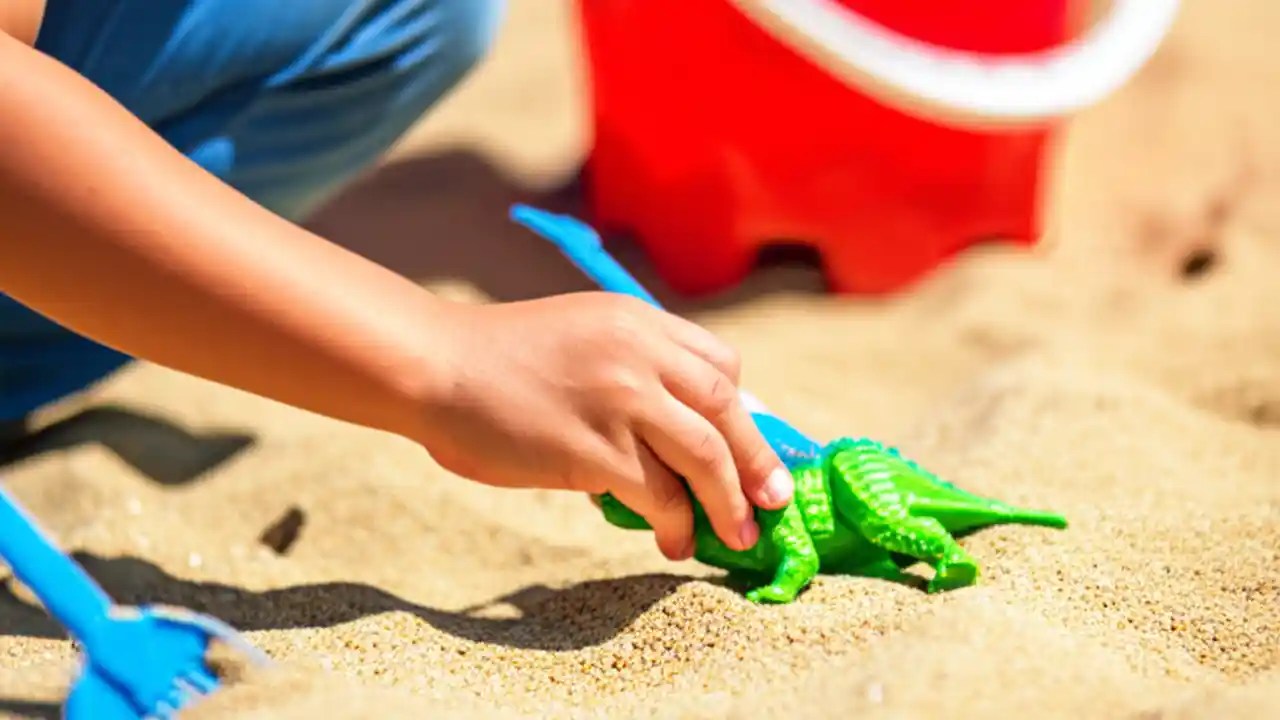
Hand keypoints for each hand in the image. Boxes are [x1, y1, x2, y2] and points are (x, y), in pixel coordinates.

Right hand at [412, 292, 794, 559]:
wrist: (435, 366)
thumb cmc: (499, 361)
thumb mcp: (580, 336)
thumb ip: (630, 370)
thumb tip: (671, 440)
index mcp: (638, 320)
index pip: (721, 364)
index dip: (743, 411)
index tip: (749, 446)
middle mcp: (639, 353)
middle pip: (727, 410)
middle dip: (759, 461)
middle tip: (774, 501)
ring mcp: (620, 400)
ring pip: (705, 457)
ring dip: (728, 504)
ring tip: (736, 537)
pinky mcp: (594, 449)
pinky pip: (659, 494)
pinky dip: (676, 523)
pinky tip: (673, 541)